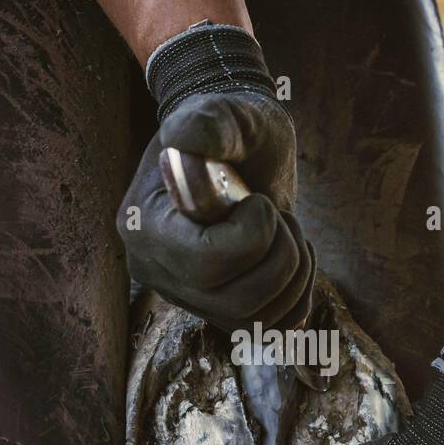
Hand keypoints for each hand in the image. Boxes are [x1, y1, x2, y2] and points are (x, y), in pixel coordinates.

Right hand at [118, 92, 313, 332]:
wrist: (236, 152)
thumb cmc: (230, 131)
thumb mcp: (225, 114)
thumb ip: (209, 123)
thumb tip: (183, 141)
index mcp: (146, 227)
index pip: (205, 263)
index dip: (252, 235)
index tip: (258, 200)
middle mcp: (159, 273)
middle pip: (236, 301)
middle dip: (280, 254)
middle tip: (278, 213)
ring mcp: (190, 298)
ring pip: (256, 320)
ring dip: (294, 272)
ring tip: (286, 230)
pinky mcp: (222, 311)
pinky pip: (271, 330)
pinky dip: (297, 296)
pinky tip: (291, 257)